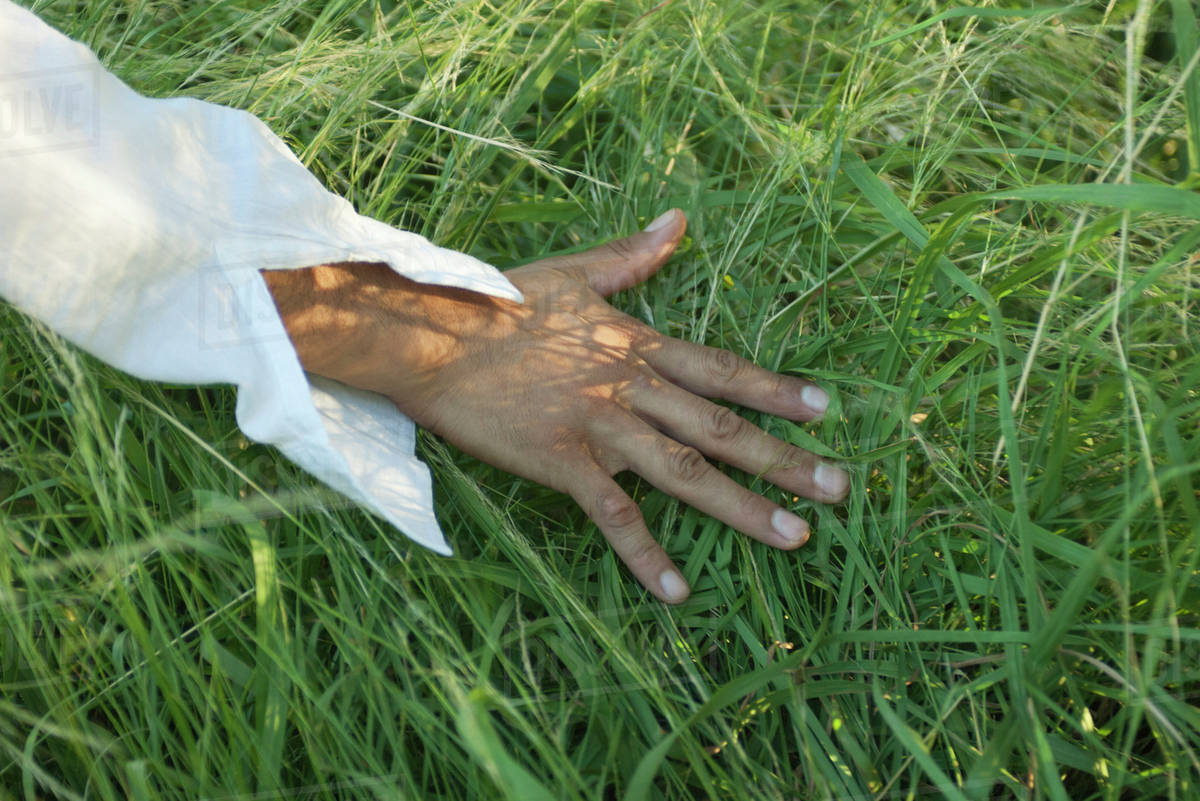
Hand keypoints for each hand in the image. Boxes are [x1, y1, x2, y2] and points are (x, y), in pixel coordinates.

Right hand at [262, 209, 848, 602]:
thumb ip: (633, 255)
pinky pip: (613, 514)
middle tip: (839, 489)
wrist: (433, 334)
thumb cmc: (498, 301)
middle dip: (785, 459)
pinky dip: (646, 554)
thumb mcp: (576, 273)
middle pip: (722, 428)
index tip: (826, 409)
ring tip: (794, 536)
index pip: (723, 371)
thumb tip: (679, 219)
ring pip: (685, 472)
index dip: (777, 390)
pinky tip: (677, 592)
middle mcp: (632, 387)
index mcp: (638, 345)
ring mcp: (600, 426)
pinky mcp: (561, 461)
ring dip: (743, 507)